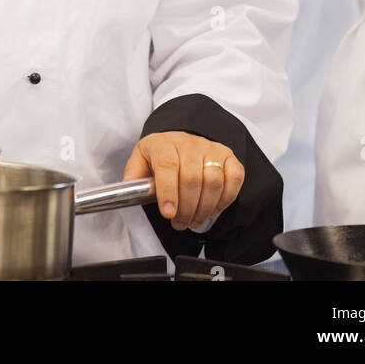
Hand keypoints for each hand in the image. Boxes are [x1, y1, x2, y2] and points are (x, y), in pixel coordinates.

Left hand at [123, 131, 243, 230]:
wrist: (180, 140)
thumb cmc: (160, 155)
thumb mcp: (140, 161)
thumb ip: (134, 176)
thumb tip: (130, 189)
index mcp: (163, 143)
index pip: (167, 166)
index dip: (168, 191)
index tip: (168, 213)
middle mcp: (189, 143)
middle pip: (192, 179)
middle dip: (186, 209)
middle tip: (179, 223)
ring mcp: (210, 148)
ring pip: (213, 181)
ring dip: (204, 208)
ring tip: (194, 220)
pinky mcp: (227, 156)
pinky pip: (234, 178)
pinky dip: (226, 198)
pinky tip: (213, 207)